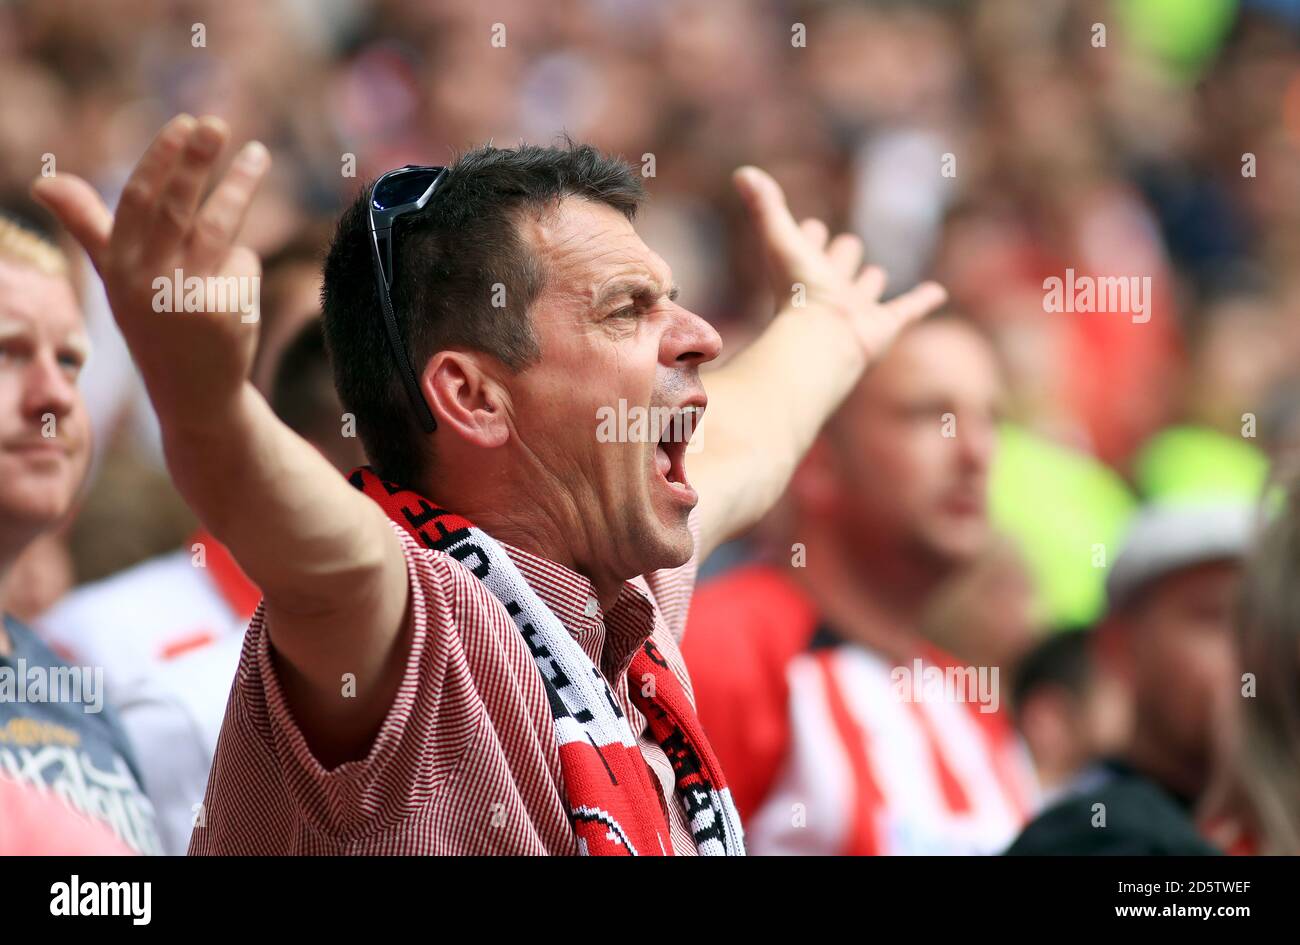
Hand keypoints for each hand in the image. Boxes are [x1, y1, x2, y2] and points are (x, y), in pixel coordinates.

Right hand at [32, 114, 270, 421]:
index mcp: (118, 268)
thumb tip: (45, 181)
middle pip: (176, 208)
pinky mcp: (224, 315)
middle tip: (218, 123)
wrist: (193, 395)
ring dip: (240, 185)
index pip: (137, 203)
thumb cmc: (154, 324)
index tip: (184, 122)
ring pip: (219, 228)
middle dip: (197, 161)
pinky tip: (232, 297)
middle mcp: (147, 283)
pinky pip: (244, 266)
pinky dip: (243, 270)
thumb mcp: (117, 278)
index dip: (160, 160)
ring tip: (259, 152)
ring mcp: (187, 300)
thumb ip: (89, 227)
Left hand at [733, 165, 946, 362]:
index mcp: (803, 273)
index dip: (807, 237)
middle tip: (845, 245)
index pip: (806, 248)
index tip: (809, 225)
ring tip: (875, 274)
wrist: (821, 340)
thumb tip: (742, 172)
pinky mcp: (885, 326)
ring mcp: (858, 310)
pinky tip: (937, 292)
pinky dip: (923, 301)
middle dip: (840, 259)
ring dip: (870, 284)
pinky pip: (908, 310)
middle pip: (837, 271)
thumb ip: (765, 205)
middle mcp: (830, 292)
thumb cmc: (797, 291)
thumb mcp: (780, 238)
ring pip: (866, 293)